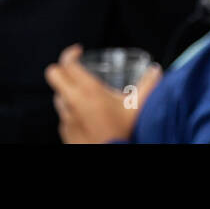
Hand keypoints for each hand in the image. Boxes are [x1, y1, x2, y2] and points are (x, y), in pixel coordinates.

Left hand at [44, 44, 161, 143]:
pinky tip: (86, 116)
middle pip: (53, 74)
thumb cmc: (122, 133)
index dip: (70, 53)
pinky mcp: (64, 131)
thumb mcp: (137, 106)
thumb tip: (156, 71)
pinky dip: (70, 112)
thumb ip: (148, 85)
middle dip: (62, 69)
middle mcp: (72, 102)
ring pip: (57, 96)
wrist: (111, 156)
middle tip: (74, 70)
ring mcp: (66, 118)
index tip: (78, 52)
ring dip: (67, 92)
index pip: (66, 63)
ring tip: (83, 95)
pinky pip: (63, 116)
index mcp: (88, 90)